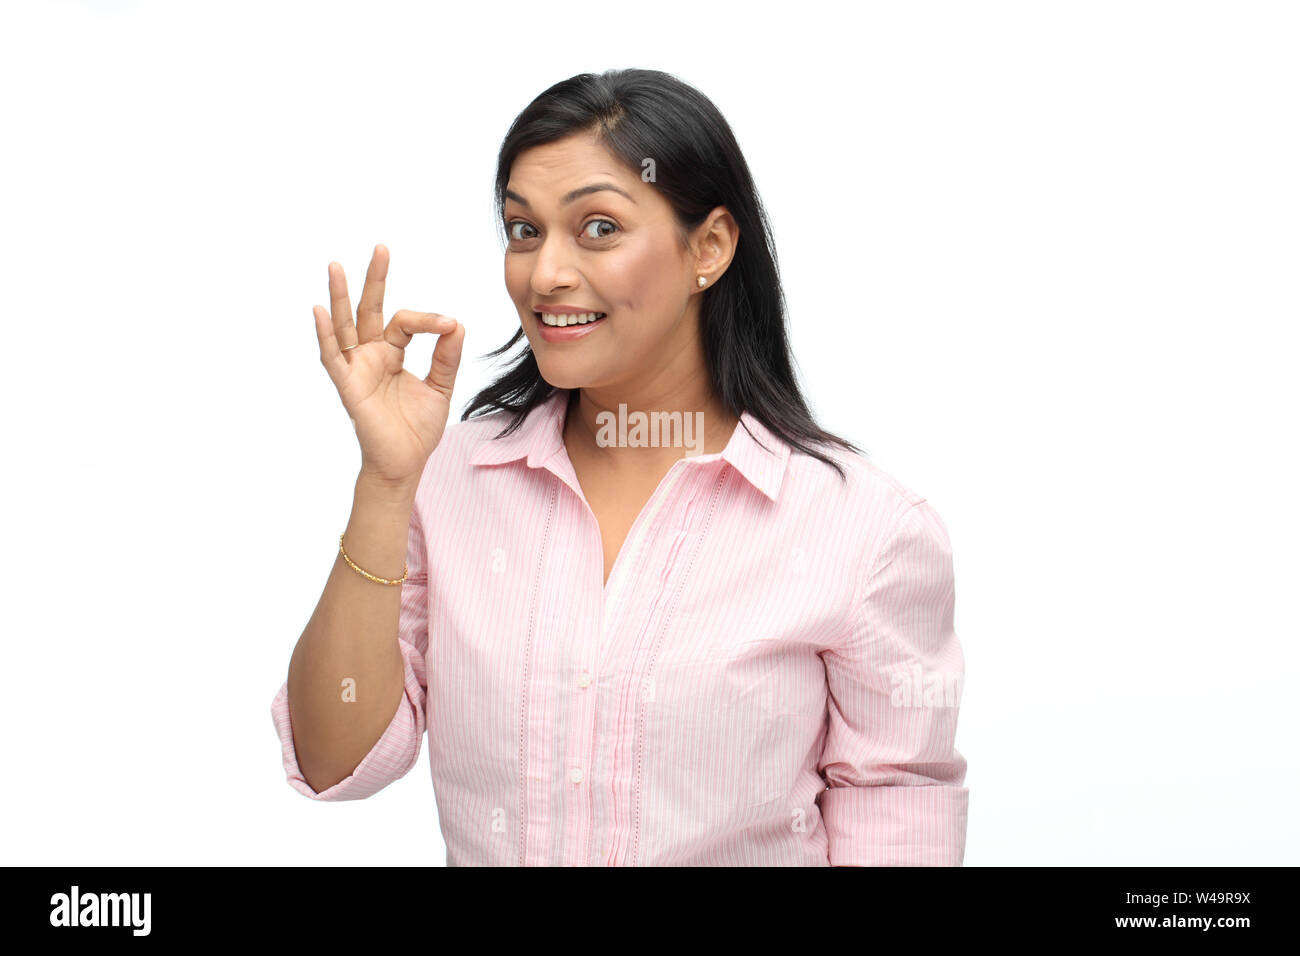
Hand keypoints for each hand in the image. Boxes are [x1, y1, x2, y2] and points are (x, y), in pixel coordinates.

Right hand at [313, 244, 464, 485]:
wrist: (405, 464)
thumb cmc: (417, 429)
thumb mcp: (440, 387)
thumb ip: (446, 357)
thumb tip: (456, 324)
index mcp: (392, 353)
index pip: (405, 322)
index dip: (428, 321)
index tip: (450, 325)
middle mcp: (371, 355)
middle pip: (369, 310)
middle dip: (374, 279)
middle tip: (381, 248)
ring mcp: (357, 369)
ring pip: (345, 326)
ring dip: (339, 296)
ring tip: (335, 266)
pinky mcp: (348, 386)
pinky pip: (333, 357)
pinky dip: (325, 334)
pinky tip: (320, 310)